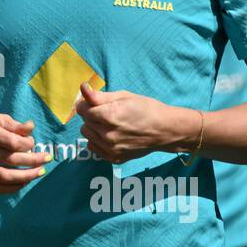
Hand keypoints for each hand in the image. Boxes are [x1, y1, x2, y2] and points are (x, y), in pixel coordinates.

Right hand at [0, 110, 47, 194]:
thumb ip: (13, 125)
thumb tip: (31, 128)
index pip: (11, 142)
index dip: (28, 145)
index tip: (33, 143)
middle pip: (10, 160)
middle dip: (33, 161)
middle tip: (46, 159)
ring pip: (4, 176)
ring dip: (26, 177)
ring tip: (40, 173)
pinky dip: (11, 188)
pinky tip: (24, 183)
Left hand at [76, 83, 191, 163]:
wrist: (165, 130)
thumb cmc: (146, 109)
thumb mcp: (124, 96)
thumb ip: (99, 95)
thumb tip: (82, 88)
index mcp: (109, 116)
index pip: (81, 109)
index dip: (87, 103)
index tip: (95, 102)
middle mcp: (107, 134)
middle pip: (84, 121)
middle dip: (92, 115)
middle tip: (108, 112)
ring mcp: (110, 148)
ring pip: (86, 134)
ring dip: (93, 128)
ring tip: (110, 124)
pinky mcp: (113, 158)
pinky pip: (93, 147)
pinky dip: (98, 140)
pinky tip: (111, 135)